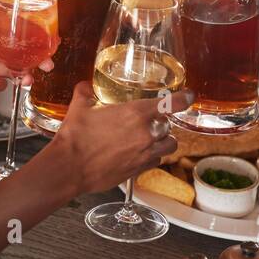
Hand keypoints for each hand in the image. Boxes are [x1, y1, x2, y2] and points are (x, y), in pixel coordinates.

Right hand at [47, 82, 194, 196]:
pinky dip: (152, 156)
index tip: (189, 96)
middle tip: (151, 121)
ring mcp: (144, 154)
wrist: (69, 168)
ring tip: (151, 139)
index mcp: (135, 114)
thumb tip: (85, 87)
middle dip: (162, 123)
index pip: (169, 104)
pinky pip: (155, 161)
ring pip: (168, 146)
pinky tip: (138, 154)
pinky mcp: (138, 170)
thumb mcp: (79, 108)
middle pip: (169, 127)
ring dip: (163, 141)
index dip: (183, 98)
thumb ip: (85, 93)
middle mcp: (145, 134)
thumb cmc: (75, 138)